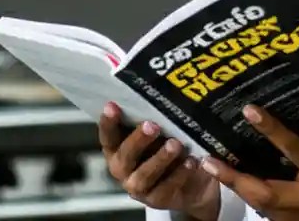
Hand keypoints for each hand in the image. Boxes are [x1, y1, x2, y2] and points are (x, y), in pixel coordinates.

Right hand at [99, 102, 219, 218]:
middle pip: (124, 156)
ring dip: (160, 159)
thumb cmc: (166, 147)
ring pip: (144, 175)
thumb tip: (158, 97)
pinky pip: (166, 188)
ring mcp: (138, 187)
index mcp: (116, 149)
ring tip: (175, 144)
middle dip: (137, 140)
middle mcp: (122, 169)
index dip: (108, 122)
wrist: (191, 181)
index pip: (107, 136)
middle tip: (152, 125)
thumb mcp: (158, 133)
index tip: (112, 105)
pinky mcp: (156, 199)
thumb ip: (152, 121)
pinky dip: (179, 174)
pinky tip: (190, 161)